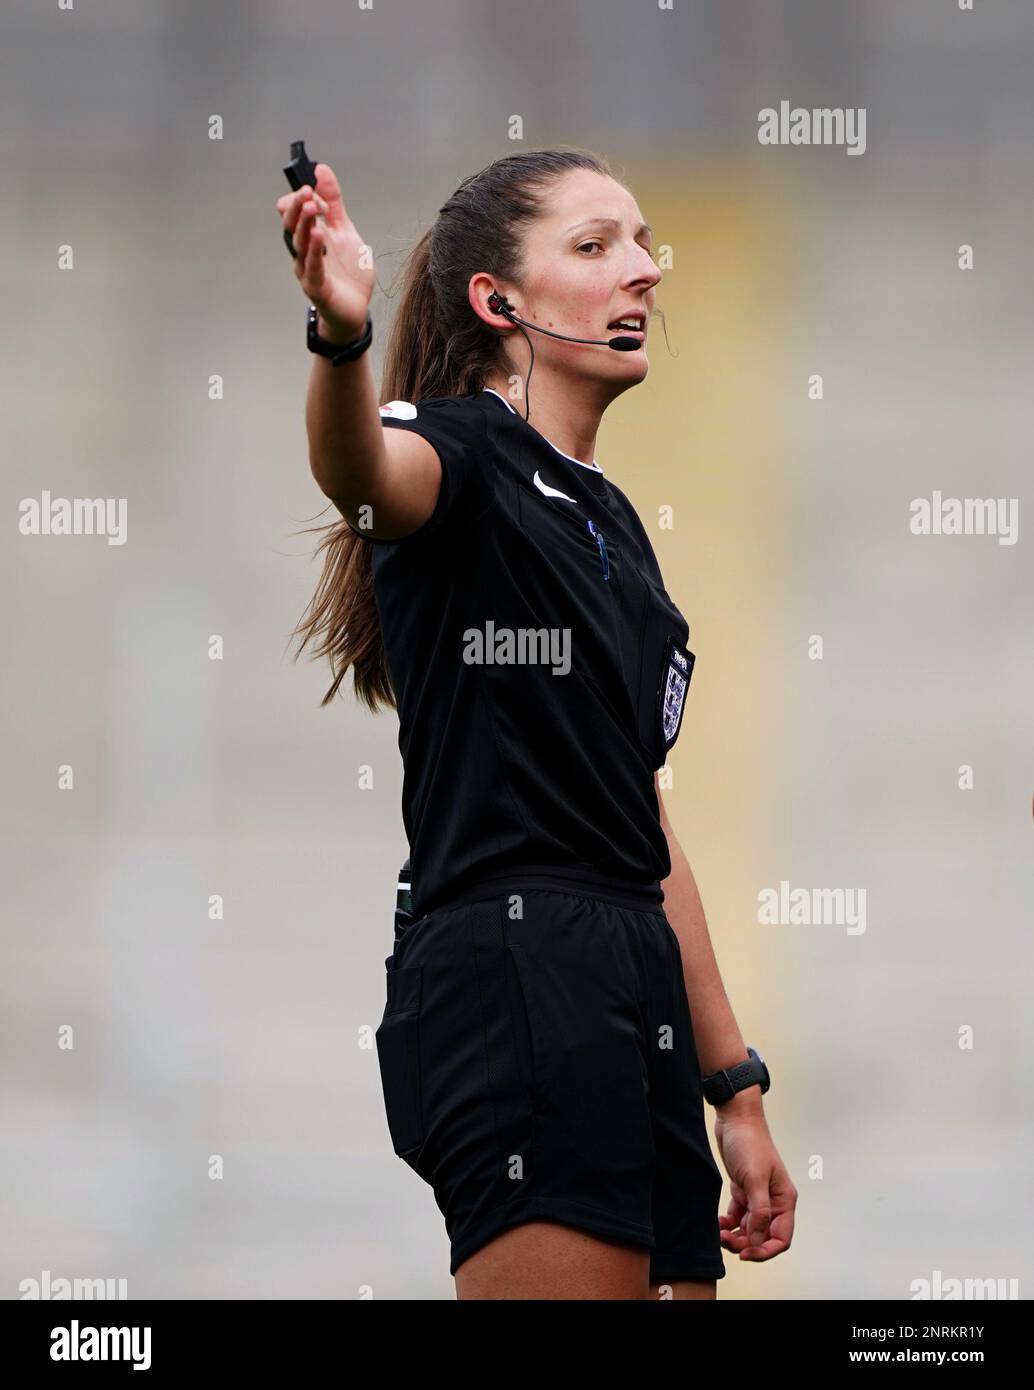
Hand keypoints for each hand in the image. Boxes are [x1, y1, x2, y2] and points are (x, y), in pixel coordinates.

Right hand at [275, 162, 374, 341]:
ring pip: (300, 244)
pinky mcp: (316, 288)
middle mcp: (304, 251)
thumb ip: (334, 203)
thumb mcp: (345, 231)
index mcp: (310, 236)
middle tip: (306, 191)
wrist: (356, 309)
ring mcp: (308, 270)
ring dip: (305, 225)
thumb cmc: (348, 273)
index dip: (303, 198)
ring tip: (314, 208)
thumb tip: (321, 170)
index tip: (314, 187)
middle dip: (298, 207)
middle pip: (292, 225)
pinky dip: (315, 252)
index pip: (295, 211)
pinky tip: (319, 237)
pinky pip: (312, 268)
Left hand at [713, 1098, 796, 1260]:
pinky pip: (737, 1217)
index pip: (781, 1238)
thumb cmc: (749, 1143)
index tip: (745, 1254)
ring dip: (735, 1236)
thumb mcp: (754, 1179)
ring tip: (719, 1233)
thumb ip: (759, 1211)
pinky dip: (728, 1224)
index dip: (765, 1251)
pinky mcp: (742, 1191)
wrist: (735, 1118)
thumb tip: (757, 1240)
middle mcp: (773, 1201)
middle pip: (763, 1236)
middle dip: (745, 1244)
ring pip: (749, 1229)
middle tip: (725, 1241)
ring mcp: (757, 1197)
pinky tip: (717, 1223)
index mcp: (784, 1200)